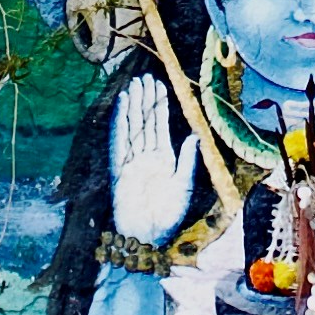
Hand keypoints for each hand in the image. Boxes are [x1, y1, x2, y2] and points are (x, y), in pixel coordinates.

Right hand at [108, 73, 200, 247]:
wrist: (149, 237)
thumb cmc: (168, 216)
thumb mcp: (184, 186)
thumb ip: (187, 161)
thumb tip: (195, 137)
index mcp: (164, 159)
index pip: (160, 126)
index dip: (160, 106)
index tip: (160, 86)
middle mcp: (147, 156)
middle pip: (145, 122)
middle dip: (145, 100)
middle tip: (145, 77)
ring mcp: (132, 161)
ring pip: (132, 127)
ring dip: (133, 106)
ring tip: (134, 85)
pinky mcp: (119, 169)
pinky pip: (119, 142)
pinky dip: (119, 123)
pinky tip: (121, 106)